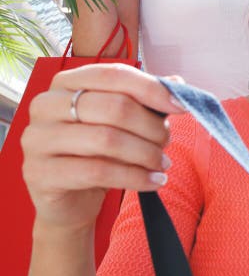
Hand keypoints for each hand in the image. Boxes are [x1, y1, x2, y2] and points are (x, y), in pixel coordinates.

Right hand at [21, 65, 184, 232]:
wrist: (68, 200)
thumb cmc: (97, 153)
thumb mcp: (121, 122)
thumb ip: (145, 99)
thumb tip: (177, 82)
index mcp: (66, 82)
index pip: (114, 74)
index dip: (152, 89)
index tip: (182, 106)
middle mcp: (45, 105)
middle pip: (114, 107)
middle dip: (151, 127)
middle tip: (167, 143)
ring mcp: (37, 139)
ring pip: (107, 140)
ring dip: (146, 153)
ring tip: (162, 163)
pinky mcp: (40, 173)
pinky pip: (97, 172)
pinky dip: (134, 177)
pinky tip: (154, 182)